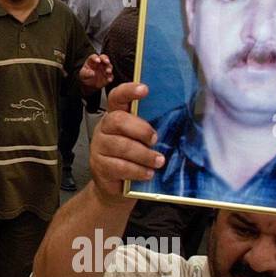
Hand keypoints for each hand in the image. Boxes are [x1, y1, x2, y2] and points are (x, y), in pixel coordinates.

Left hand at [78, 53, 112, 90]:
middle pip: (104, 58)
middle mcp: (100, 63)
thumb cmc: (85, 76)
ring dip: (109, 68)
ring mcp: (105, 69)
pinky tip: (109, 79)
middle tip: (107, 62)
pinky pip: (111, 75)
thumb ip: (86, 73)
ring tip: (108, 71)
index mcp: (92, 61)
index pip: (94, 56)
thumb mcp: (83, 75)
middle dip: (106, 59)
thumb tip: (92, 73)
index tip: (98, 61)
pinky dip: (110, 77)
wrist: (89, 85)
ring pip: (109, 66)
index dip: (96, 58)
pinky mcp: (108, 75)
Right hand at [89, 83, 163, 199]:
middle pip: (118, 120)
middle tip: (155, 139)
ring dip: (144, 154)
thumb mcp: (141, 141)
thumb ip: (149, 129)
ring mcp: (99, 147)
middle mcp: (104, 128)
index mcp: (116, 116)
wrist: (115, 186)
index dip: (129, 91)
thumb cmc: (133, 159)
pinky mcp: (99, 165)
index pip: (117, 97)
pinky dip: (138, 170)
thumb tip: (176, 122)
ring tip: (158, 161)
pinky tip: (147, 173)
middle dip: (141, 129)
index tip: (145, 89)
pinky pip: (120, 166)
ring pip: (121, 146)